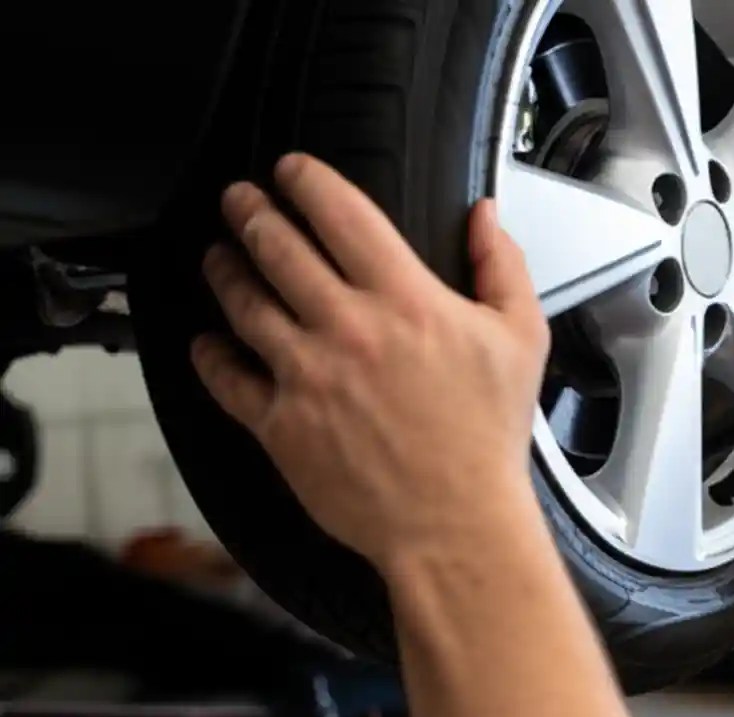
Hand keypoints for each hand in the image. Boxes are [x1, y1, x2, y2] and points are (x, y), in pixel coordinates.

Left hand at [192, 154, 550, 570]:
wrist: (455, 523)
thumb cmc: (488, 438)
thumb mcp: (521, 339)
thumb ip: (503, 266)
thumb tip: (483, 215)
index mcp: (406, 300)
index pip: (340, 214)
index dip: (306, 180)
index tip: (291, 170)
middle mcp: (348, 329)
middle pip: (277, 247)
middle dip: (250, 212)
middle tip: (240, 200)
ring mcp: (306, 376)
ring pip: (242, 302)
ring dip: (224, 269)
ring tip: (218, 255)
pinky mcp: (279, 424)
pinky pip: (225, 377)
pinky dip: (208, 352)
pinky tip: (207, 340)